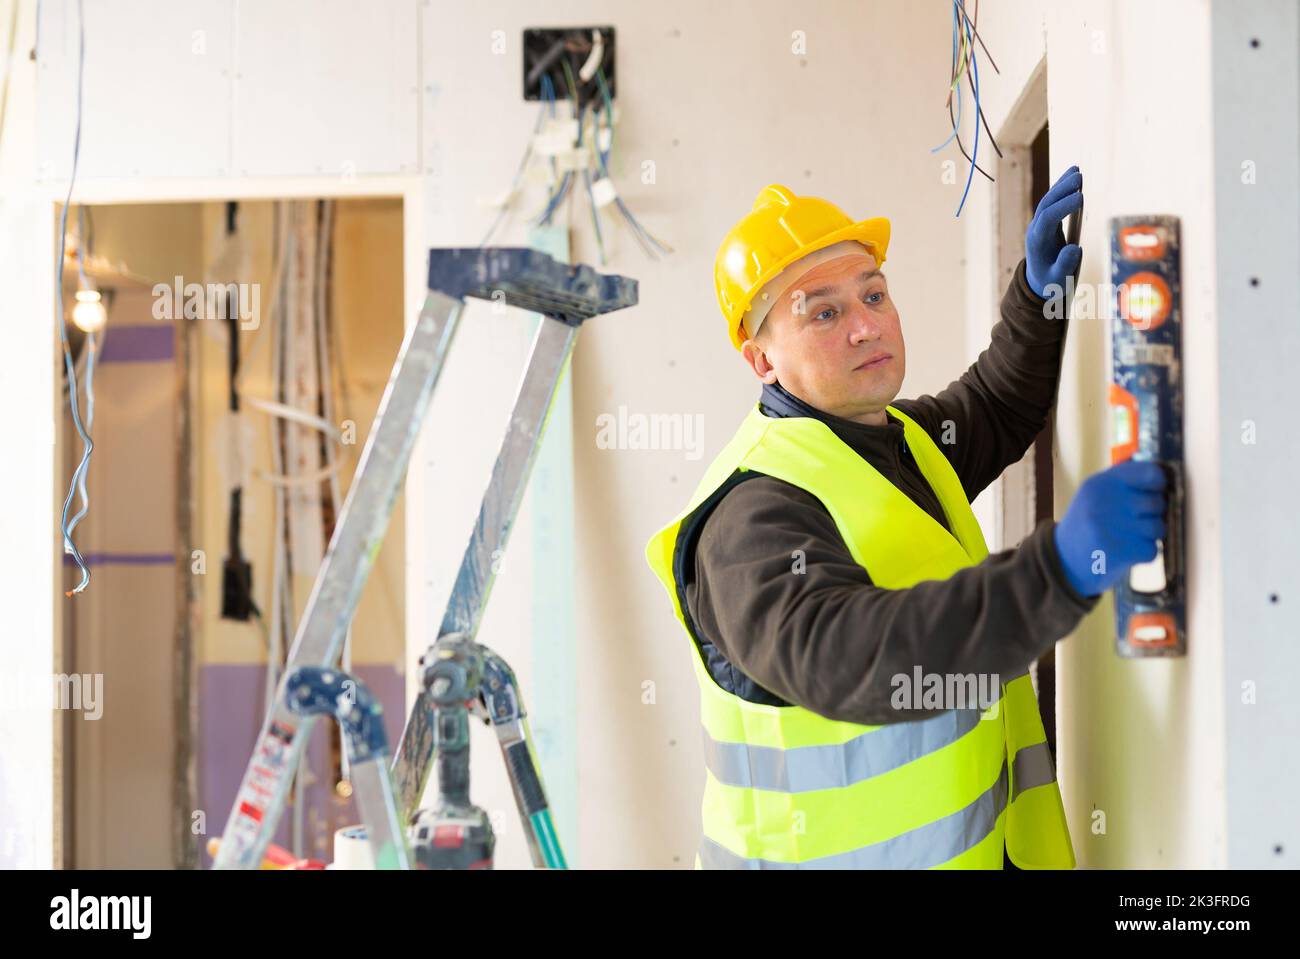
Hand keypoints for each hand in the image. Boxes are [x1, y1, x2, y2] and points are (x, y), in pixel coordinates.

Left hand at [1025, 165, 1083, 299]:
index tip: (1080, 198)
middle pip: (1046, 204)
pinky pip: (1053, 202)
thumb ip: (1065, 265)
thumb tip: (1075, 249)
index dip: (1063, 207)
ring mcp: (1039, 224)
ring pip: (1048, 200)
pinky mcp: (1047, 222)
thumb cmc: (1050, 283)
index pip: (1048, 219)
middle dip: (1061, 189)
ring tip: (1077, 171)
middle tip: (1079, 177)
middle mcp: (1035, 230)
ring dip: (1062, 185)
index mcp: (1037, 242)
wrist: (1039, 282)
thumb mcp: (1058, 280)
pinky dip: (1062, 188)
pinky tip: (1073, 175)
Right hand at [1052, 460, 1166, 597]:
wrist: (1064, 560)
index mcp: (1101, 483)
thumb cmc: (1086, 521)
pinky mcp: (1123, 552)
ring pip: (1159, 526)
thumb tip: (1161, 473)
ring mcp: (1114, 528)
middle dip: (1154, 512)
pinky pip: (1153, 549)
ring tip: (1131, 535)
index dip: (1158, 483)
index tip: (1154, 490)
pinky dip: (1144, 552)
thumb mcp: (1094, 493)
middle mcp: (1106, 503)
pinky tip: (1127, 550)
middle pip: (1158, 502)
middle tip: (1138, 518)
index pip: (1151, 473)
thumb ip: (1123, 479)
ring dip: (1151, 534)